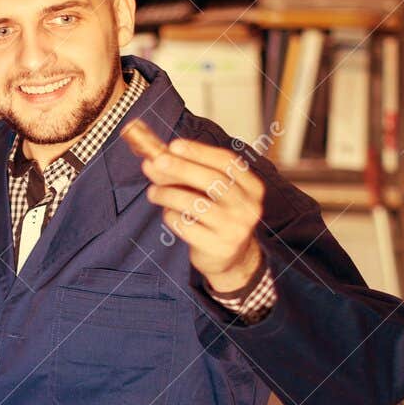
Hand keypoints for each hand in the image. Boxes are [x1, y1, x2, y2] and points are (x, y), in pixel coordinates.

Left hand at [141, 138, 263, 291]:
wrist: (231, 259)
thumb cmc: (216, 217)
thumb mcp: (208, 194)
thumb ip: (183, 176)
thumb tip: (151, 162)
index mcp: (252, 187)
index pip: (227, 162)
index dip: (200, 152)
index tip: (174, 145)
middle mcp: (248, 206)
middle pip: (212, 180)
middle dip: (181, 168)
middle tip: (157, 162)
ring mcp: (235, 228)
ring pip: (195, 203)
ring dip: (168, 193)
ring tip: (153, 192)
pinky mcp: (218, 246)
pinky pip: (186, 225)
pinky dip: (171, 216)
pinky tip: (168, 213)